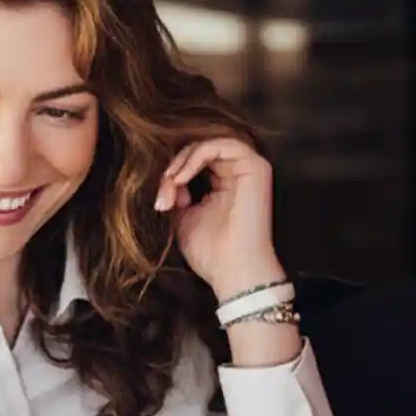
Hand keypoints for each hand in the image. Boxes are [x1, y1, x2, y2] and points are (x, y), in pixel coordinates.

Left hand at [153, 137, 285, 299]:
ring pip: (207, 144)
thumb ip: (176, 194)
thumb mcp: (182, 218)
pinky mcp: (256, 167)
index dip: (172, 173)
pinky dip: (195, 157)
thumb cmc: (211, 252)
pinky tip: (182, 178)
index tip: (159, 201)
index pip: (194, 161)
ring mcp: (249, 167)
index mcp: (224, 183)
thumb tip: (169, 179)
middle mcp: (238, 172)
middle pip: (199, 149)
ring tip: (171, 183)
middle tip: (163, 193)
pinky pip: (220, 145)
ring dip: (182, 161)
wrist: (234, 271)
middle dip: (174, 166)